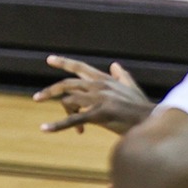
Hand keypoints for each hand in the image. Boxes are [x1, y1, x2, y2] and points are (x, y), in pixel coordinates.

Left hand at [34, 56, 154, 134]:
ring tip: (68, 129)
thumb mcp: (131, 87)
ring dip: (63, 117)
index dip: (64, 62)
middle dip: (50, 90)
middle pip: (67, 84)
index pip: (80, 67)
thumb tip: (114, 65)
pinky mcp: (99, 113)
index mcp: (104, 79)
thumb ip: (121, 76)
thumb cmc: (140, 107)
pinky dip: (57, 125)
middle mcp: (99, 85)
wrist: (151, 120)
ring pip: (68, 101)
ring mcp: (98, 98)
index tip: (49, 59)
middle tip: (37, 98)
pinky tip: (44, 128)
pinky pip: (73, 118)